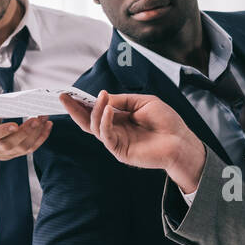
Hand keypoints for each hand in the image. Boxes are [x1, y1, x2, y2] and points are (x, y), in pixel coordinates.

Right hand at [0, 114, 52, 163]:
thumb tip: (9, 101)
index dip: (2, 132)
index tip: (15, 124)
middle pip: (9, 144)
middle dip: (25, 132)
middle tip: (37, 119)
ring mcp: (4, 154)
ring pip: (22, 148)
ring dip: (36, 134)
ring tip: (44, 119)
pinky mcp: (14, 155)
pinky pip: (30, 149)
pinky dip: (40, 138)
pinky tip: (47, 127)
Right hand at [60, 91, 205, 192]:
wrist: (180, 141)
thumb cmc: (166, 122)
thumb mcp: (143, 102)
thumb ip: (123, 100)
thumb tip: (103, 97)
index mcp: (120, 118)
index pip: (96, 111)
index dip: (83, 102)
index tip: (70, 92)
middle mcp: (115, 130)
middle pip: (88, 121)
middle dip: (75, 109)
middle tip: (63, 96)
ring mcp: (116, 141)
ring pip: (94, 127)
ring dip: (95, 111)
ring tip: (102, 98)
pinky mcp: (120, 151)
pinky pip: (106, 135)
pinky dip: (104, 121)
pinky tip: (108, 110)